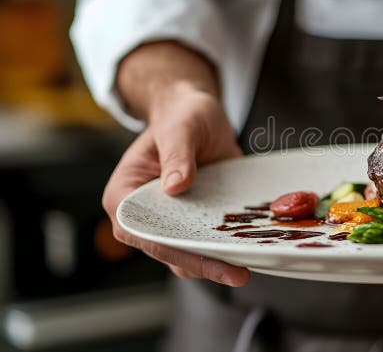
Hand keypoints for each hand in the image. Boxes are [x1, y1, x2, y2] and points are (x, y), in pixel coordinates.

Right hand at [104, 42, 249, 285]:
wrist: (199, 115)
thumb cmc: (183, 116)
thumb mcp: (181, 128)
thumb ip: (177, 154)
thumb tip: (175, 186)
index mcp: (124, 196)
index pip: (144, 233)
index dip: (173, 250)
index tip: (204, 259)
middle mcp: (144, 216)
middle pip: (168, 251)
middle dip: (202, 265)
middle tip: (238, 274)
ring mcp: (170, 222)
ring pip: (189, 254)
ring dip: (217, 261)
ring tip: (248, 265)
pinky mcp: (194, 222)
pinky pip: (208, 242)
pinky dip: (227, 248)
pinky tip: (251, 250)